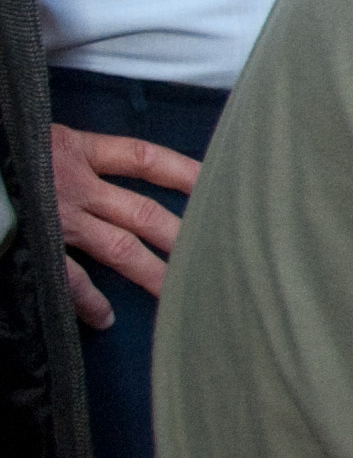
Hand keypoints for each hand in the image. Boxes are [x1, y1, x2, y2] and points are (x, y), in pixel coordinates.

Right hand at [51, 124, 201, 327]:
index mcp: (72, 148)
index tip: (218, 184)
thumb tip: (93, 174)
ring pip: (119, 247)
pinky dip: (87, 300)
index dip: (184, 171)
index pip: (143, 158)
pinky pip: (68, 276)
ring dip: (152, 273)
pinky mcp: (31, 241)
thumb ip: (59, 154)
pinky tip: (103, 319)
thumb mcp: (27, 138)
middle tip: (221, 256)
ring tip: (181, 295)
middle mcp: (72, 182)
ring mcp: (54, 215)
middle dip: (184, 236)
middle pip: (144, 212)